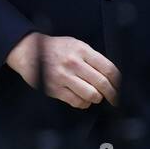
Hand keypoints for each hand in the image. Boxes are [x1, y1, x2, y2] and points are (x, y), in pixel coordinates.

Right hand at [5, 32, 120, 109]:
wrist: (29, 51)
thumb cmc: (56, 48)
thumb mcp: (75, 44)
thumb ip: (91, 57)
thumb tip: (110, 74)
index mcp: (82, 50)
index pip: (108, 68)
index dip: (118, 81)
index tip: (120, 87)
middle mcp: (74, 63)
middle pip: (102, 83)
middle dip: (112, 94)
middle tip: (115, 99)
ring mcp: (64, 77)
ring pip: (91, 95)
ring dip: (96, 98)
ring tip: (95, 96)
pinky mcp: (55, 89)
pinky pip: (77, 102)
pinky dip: (83, 103)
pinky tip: (82, 99)